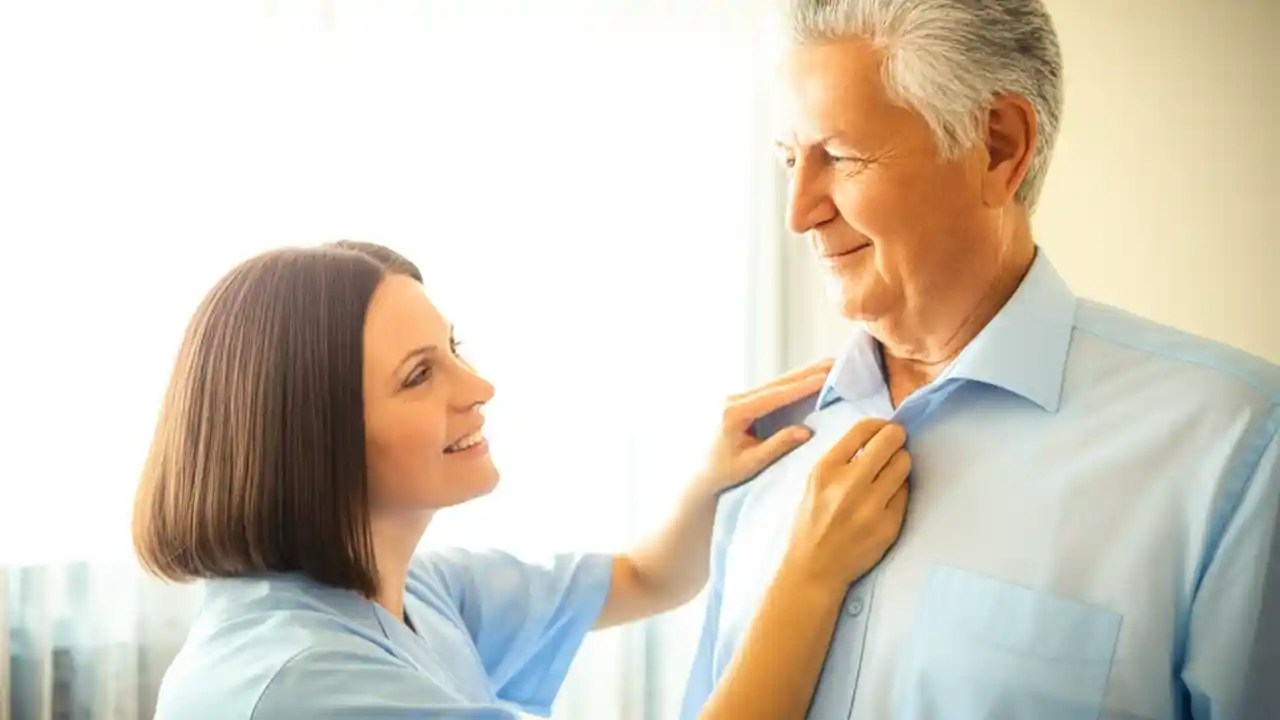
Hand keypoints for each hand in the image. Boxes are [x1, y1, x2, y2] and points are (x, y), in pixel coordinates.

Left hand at [691, 359, 834, 497]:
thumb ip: (777, 446)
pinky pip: (772, 389)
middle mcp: (734, 399)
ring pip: (776, 383)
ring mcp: (737, 397)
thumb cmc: (723, 472)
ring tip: (830, 365)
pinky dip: (793, 383)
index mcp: (734, 412)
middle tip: (836, 361)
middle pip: (777, 382)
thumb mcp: (751, 463)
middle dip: (808, 372)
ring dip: (803, 374)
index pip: (774, 396)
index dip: (802, 386)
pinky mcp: (742, 401)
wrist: (700, 473)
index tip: (826, 376)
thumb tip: (806, 431)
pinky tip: (812, 378)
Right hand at [782, 419, 909, 590]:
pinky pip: (905, 493)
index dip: (881, 425)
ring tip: (891, 473)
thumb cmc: (812, 523)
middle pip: (890, 441)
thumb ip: (841, 461)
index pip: (864, 429)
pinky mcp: (889, 524)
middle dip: (897, 438)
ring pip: (904, 464)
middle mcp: (849, 484)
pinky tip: (887, 499)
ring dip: (901, 463)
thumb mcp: (814, 483)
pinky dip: (899, 491)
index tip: (885, 430)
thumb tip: (873, 439)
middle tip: (896, 444)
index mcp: (826, 469)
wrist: (814, 568)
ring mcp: (871, 505)